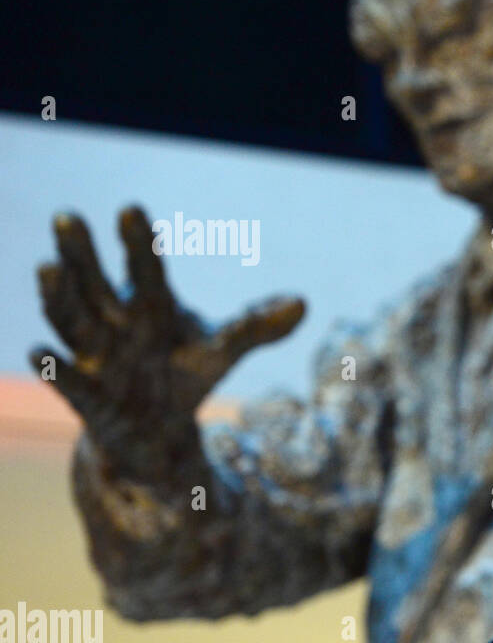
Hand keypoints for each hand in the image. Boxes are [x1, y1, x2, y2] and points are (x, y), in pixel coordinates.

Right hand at [30, 206, 304, 479]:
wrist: (155, 432)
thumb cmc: (183, 374)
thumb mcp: (221, 350)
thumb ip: (255, 326)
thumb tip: (302, 303)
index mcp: (150, 303)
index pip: (146, 269)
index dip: (139, 243)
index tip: (132, 210)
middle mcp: (114, 322)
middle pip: (94, 282)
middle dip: (80, 253)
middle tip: (68, 218)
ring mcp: (95, 357)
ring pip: (72, 320)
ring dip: (58, 296)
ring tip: (47, 268)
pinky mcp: (86, 397)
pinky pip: (66, 379)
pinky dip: (54, 367)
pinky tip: (39, 350)